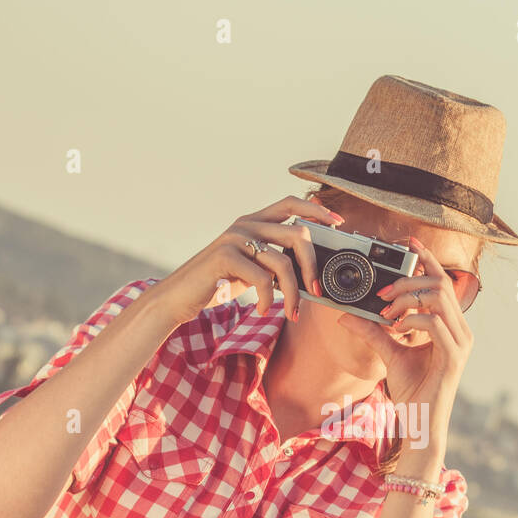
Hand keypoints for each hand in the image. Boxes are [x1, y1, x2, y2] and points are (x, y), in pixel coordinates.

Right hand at [142, 195, 343, 325]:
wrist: (179, 295)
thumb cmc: (218, 283)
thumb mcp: (251, 268)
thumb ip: (274, 262)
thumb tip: (310, 274)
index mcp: (254, 222)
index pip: (291, 203)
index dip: (317, 210)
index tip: (338, 223)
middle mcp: (246, 224)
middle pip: (298, 235)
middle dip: (313, 267)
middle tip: (317, 291)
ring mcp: (235, 238)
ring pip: (283, 262)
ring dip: (294, 293)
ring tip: (292, 313)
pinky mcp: (225, 256)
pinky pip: (263, 279)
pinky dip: (269, 300)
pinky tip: (263, 311)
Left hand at [336, 236, 473, 411]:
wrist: (421, 425)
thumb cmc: (412, 392)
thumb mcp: (388, 354)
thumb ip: (372, 332)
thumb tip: (346, 315)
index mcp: (451, 325)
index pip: (442, 281)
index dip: (426, 259)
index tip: (407, 243)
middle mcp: (461, 330)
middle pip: (441, 282)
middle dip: (407, 281)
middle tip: (381, 295)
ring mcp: (461, 342)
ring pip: (439, 296)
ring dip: (406, 298)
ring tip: (386, 314)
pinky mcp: (454, 356)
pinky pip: (433, 323)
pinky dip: (411, 320)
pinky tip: (395, 328)